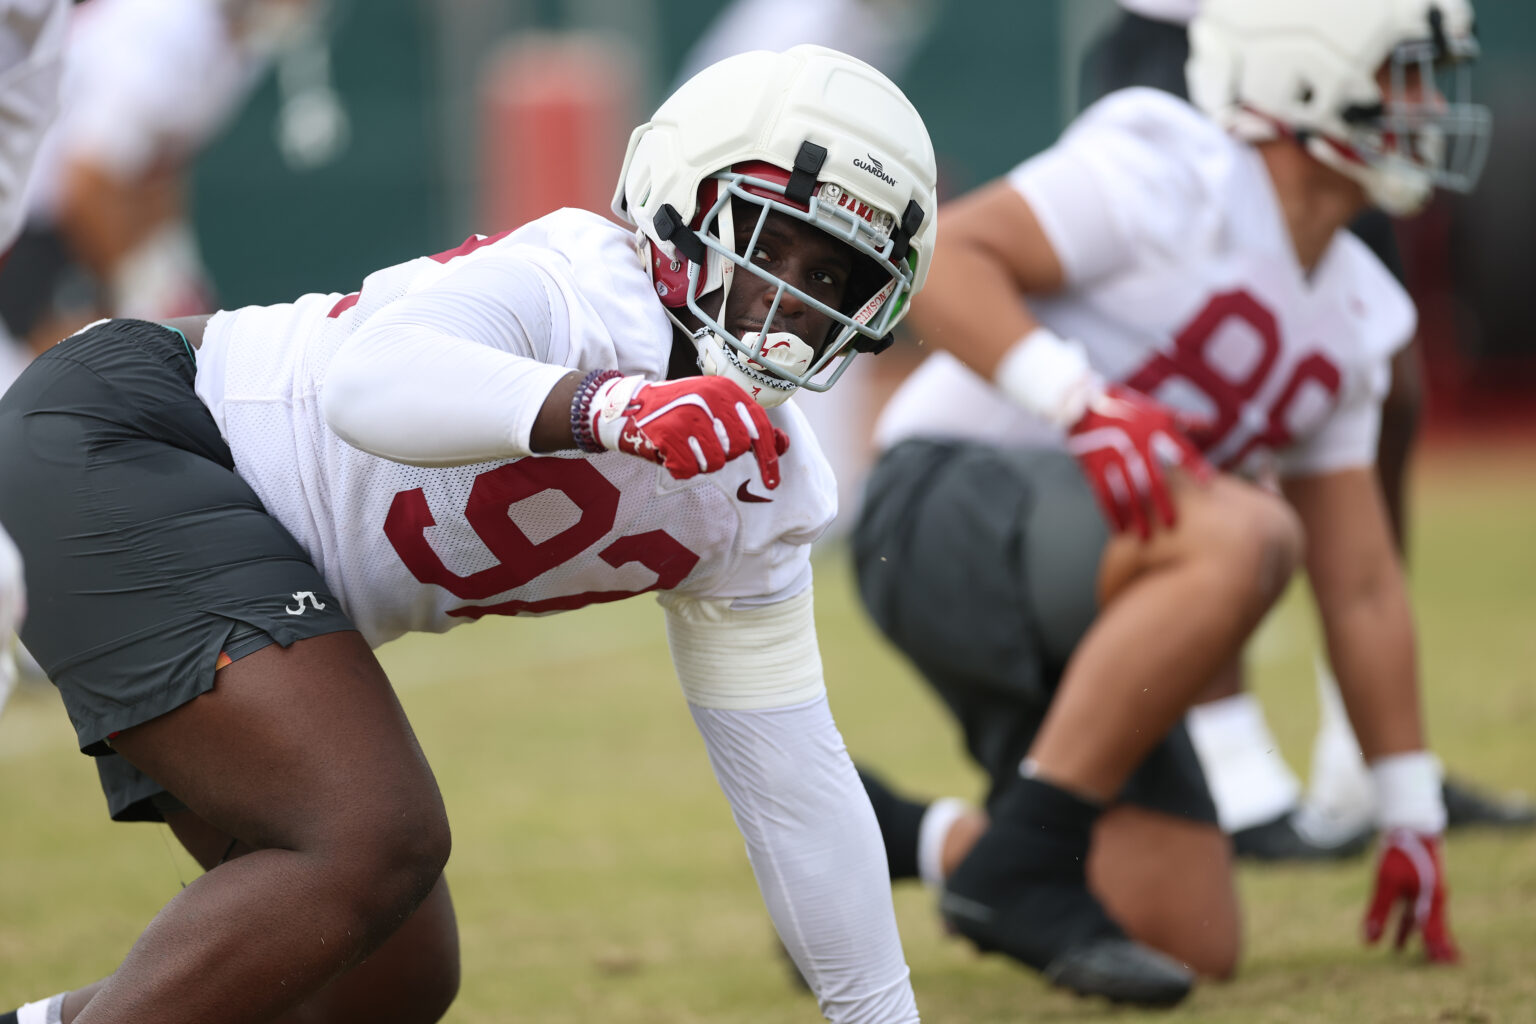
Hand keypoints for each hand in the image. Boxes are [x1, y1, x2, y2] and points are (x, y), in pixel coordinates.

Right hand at [590, 374, 788, 485]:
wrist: (627, 406)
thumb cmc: (677, 411)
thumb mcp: (715, 409)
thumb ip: (749, 424)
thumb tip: (783, 444)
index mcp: (724, 389)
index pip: (759, 427)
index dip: (769, 458)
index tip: (772, 483)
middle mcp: (708, 398)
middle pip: (737, 449)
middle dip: (723, 455)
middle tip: (701, 443)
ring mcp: (687, 415)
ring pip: (714, 463)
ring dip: (700, 463)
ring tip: (684, 445)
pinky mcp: (668, 434)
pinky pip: (688, 470)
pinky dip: (679, 468)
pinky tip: (669, 453)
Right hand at [1064, 385, 1211, 538]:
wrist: (1081, 404)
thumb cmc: (1125, 407)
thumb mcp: (1155, 409)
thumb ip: (1183, 420)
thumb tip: (1211, 424)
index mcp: (1153, 428)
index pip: (1180, 449)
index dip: (1195, 466)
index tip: (1209, 483)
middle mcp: (1135, 443)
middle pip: (1152, 478)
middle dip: (1163, 503)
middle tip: (1172, 524)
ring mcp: (1113, 456)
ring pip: (1127, 491)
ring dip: (1137, 515)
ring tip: (1145, 536)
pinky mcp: (1095, 465)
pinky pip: (1105, 493)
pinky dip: (1112, 512)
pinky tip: (1119, 529)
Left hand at [1363, 828, 1458, 962]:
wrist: (1411, 825)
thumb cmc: (1400, 854)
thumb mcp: (1386, 884)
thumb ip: (1379, 913)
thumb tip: (1369, 942)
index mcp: (1431, 902)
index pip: (1433, 936)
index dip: (1433, 952)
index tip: (1436, 969)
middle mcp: (1434, 897)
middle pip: (1430, 929)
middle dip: (1425, 947)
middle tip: (1426, 967)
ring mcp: (1428, 888)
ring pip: (1419, 918)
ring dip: (1408, 933)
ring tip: (1397, 948)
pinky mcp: (1419, 880)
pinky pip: (1415, 906)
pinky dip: (1408, 919)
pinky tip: (1401, 923)